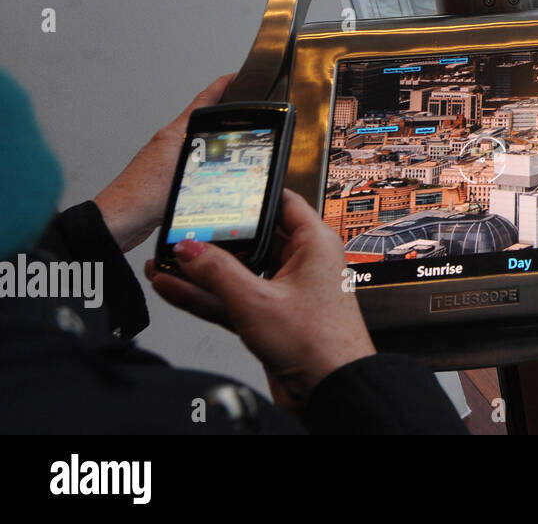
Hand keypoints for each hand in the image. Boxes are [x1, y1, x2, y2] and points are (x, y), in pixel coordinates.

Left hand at [94, 74, 233, 251]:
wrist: (116, 220)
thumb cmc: (140, 197)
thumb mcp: (187, 173)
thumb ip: (209, 159)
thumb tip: (228, 152)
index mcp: (172, 135)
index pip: (202, 103)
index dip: (221, 87)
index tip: (234, 77)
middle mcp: (166, 143)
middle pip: (200, 123)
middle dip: (222, 120)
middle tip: (241, 118)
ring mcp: (162, 159)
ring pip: (194, 145)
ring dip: (211, 146)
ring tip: (229, 153)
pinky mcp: (160, 177)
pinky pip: (187, 164)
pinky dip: (201, 167)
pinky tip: (208, 180)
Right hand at [146, 189, 376, 413]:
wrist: (330, 390)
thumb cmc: (320, 344)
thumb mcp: (258, 300)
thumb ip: (218, 272)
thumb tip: (189, 248)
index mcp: (315, 244)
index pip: (281, 203)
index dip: (250, 196)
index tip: (219, 190)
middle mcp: (302, 263)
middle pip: (253, 238)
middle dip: (215, 237)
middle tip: (180, 230)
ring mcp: (284, 291)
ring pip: (237, 271)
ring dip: (202, 270)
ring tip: (164, 259)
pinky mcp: (269, 317)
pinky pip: (232, 298)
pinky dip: (205, 295)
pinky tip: (173, 287)